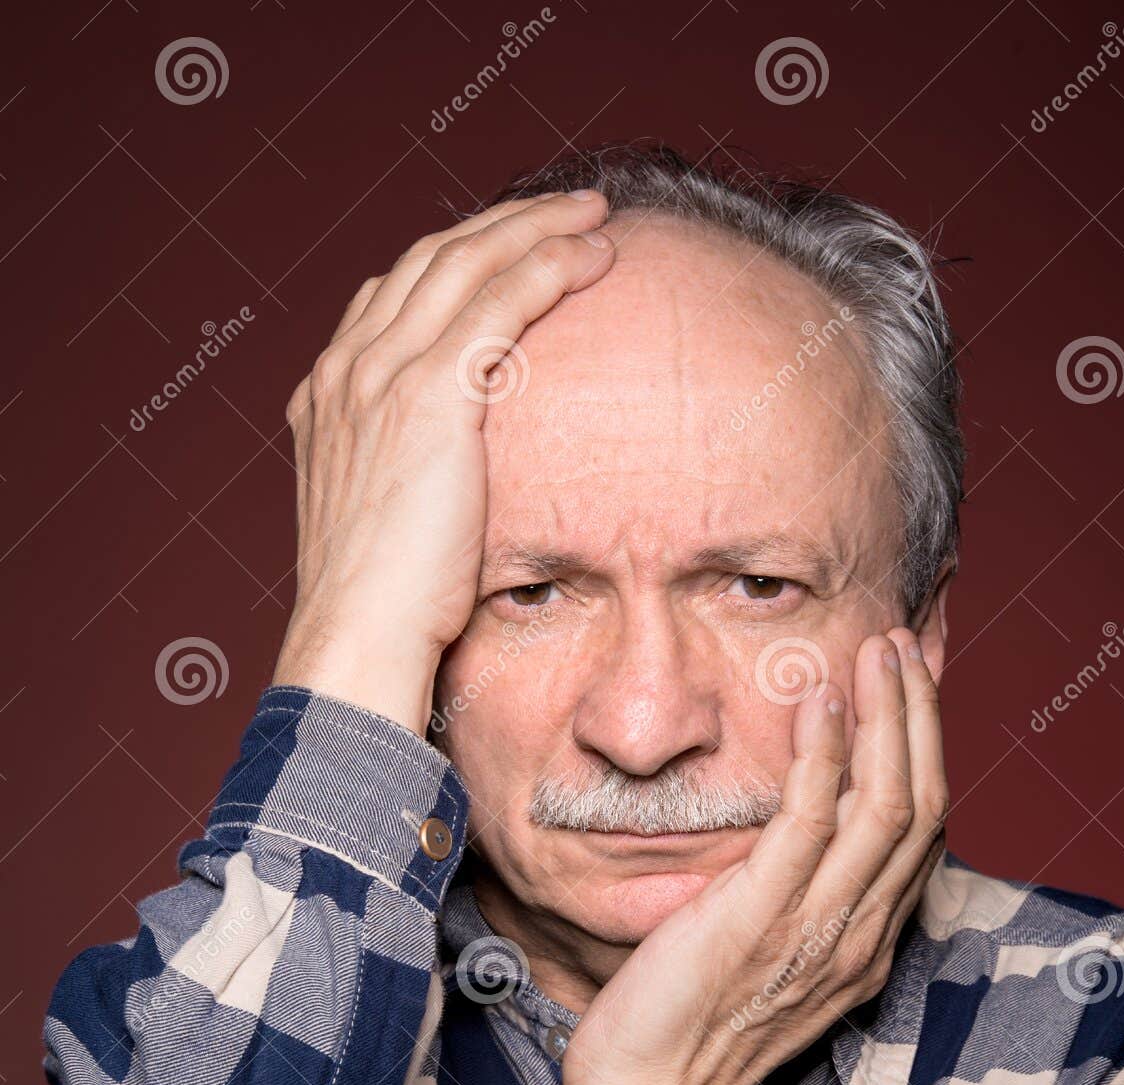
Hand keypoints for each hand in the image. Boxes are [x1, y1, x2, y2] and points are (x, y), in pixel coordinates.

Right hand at [273, 192, 615, 731]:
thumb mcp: (385, 522)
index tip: (512, 249)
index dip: (460, 258)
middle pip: (432, 259)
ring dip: (536, 226)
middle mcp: (348, 369)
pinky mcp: (429, 397)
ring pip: (468, 263)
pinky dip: (547, 266)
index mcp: (329, 393)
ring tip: (593, 213)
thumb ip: (406, 476)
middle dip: (504, 223)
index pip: (397, 292)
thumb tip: (449, 488)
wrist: (358, 636)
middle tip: (566, 209)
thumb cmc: (383, 606)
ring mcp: (382, 376)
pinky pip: (499, 303)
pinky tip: (593, 256)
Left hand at [561, 628, 947, 1084]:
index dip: (925, 749)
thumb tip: (796, 828)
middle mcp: (861, 934)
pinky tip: (819, 702)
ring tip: (874, 651)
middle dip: (919, 715)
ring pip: (887, 803)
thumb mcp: (767, 955)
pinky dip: (826, 754)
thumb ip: (798, 897)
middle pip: (923, 804)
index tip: (910, 687)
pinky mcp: (761, 917)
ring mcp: (819, 928)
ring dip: (887, 716)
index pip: (923, 831)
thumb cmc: (689, 1022)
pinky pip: (814, 818)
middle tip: (902, 646)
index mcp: (867, 943)